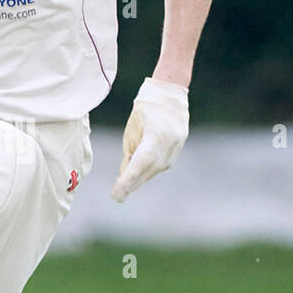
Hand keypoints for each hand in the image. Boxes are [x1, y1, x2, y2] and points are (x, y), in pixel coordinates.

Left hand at [111, 78, 187, 201]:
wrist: (170, 94)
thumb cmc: (146, 108)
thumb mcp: (133, 128)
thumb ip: (130, 151)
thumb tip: (125, 174)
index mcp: (155, 137)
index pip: (139, 166)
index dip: (127, 181)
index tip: (116, 194)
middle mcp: (167, 147)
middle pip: (146, 172)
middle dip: (131, 185)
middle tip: (117, 197)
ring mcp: (175, 150)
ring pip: (153, 171)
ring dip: (138, 179)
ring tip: (122, 188)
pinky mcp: (176, 151)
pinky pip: (159, 165)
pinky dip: (146, 171)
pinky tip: (136, 176)